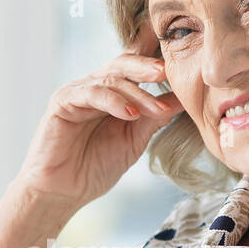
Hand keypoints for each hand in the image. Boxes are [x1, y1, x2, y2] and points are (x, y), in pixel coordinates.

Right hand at [13, 19, 181, 211]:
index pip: (136, 64)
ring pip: (111, 78)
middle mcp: (96, 85)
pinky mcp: (62, 101)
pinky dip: (113, 102)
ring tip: (157, 108)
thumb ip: (155, 117)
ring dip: (138, 93)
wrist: (62, 192)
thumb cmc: (95, 167)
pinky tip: (131, 114)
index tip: (183, 58)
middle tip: (169, 72)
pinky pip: (91, 93)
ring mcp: (78, 91)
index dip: (156, 55)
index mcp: (114, 91)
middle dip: (148, 65)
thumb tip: (185, 98)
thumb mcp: (135, 140)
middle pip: (125, 62)